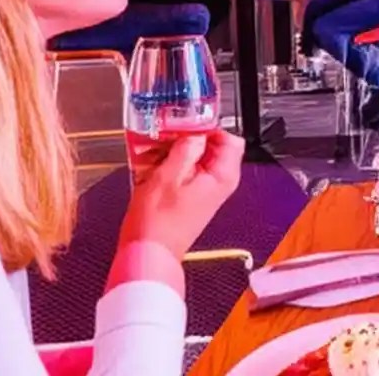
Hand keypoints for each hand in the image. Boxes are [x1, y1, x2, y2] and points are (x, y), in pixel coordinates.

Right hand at [118, 130, 243, 260]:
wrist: (148, 254)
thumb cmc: (158, 222)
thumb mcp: (168, 175)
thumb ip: (185, 149)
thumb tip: (195, 133)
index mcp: (223, 176)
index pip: (230, 138)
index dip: (207, 128)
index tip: (185, 125)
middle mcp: (220, 183)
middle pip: (212, 147)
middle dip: (188, 139)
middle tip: (164, 136)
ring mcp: (206, 190)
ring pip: (196, 158)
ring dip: (175, 152)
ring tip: (153, 150)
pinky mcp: (192, 197)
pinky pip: (186, 172)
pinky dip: (171, 165)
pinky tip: (150, 166)